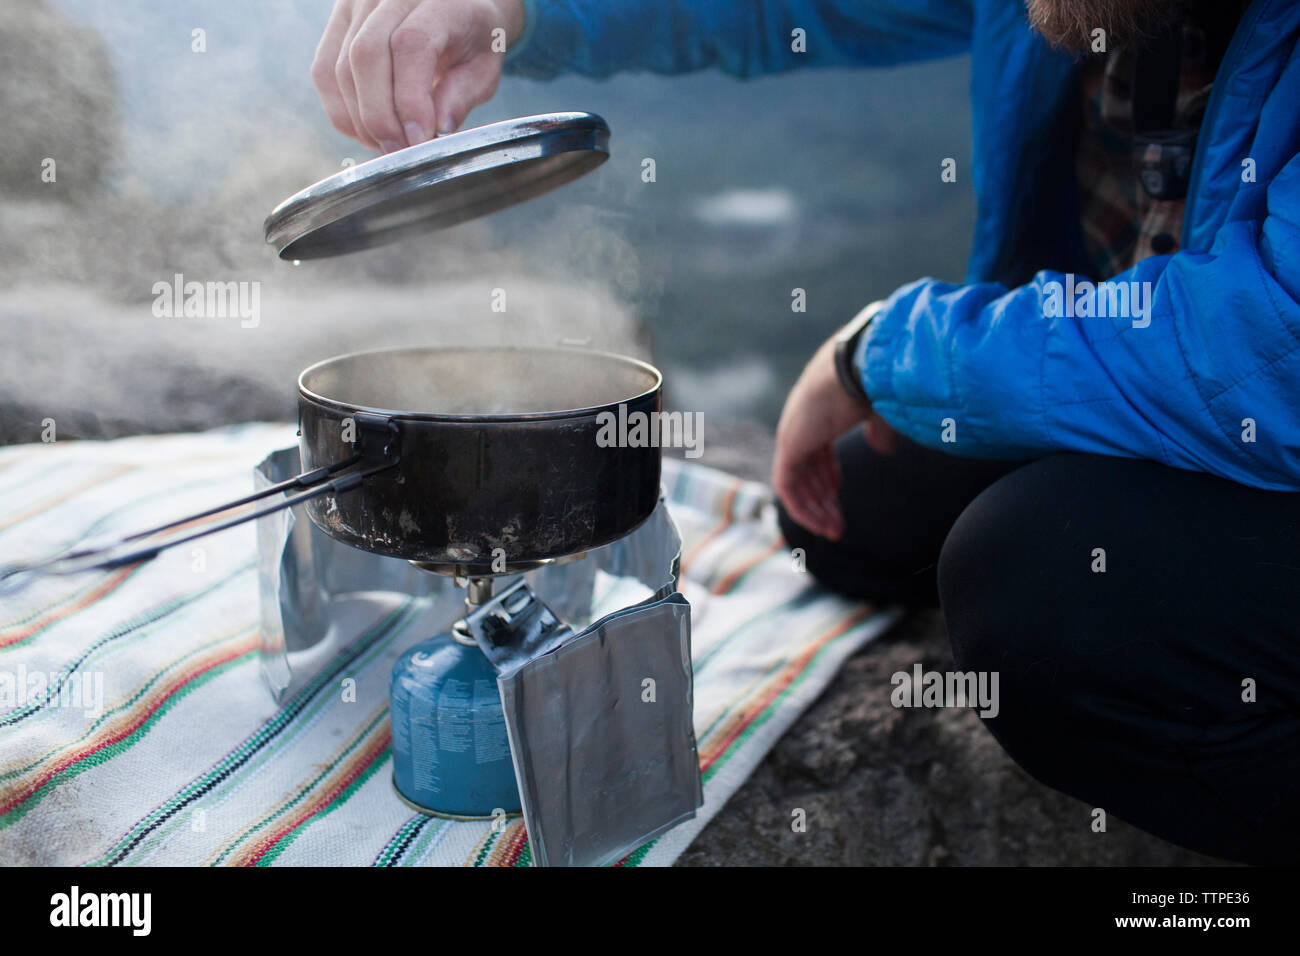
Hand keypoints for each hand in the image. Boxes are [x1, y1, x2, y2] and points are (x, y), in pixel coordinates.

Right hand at [311, 0, 524, 151]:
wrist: (454, 9)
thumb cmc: (471, 40)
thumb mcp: (484, 69)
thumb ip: (462, 96)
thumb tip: (435, 130)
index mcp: (438, 1)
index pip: (411, 44)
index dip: (410, 100)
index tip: (418, 139)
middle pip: (366, 55)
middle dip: (380, 117)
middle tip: (399, 152)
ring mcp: (357, 4)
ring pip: (339, 68)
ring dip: (360, 120)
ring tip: (387, 145)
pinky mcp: (338, 22)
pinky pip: (323, 73)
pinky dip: (342, 111)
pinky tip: (367, 131)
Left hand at [771, 336, 898, 540]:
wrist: (862, 367)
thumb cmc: (876, 382)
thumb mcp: (881, 411)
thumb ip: (880, 431)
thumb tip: (883, 450)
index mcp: (821, 410)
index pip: (816, 450)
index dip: (827, 474)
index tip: (838, 494)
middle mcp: (802, 422)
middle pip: (807, 469)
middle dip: (821, 499)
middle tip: (836, 526)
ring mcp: (793, 433)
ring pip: (796, 482)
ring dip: (814, 510)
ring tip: (833, 532)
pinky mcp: (789, 446)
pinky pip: (787, 487)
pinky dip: (801, 508)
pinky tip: (819, 524)